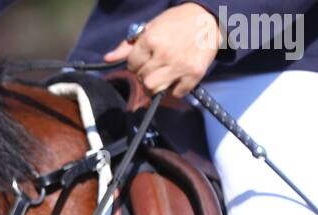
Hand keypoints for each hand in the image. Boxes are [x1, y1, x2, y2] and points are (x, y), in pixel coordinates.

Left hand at [103, 3, 220, 96]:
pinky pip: (176, 93)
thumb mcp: (151, 26)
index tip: (144, 59)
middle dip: (145, 74)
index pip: (132, 65)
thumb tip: (108, 59)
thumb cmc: (177, 22)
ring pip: (155, 89)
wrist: (208, 18)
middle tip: (154, 65)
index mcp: (152, 39)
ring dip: (157, 84)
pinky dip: (175, 88)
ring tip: (163, 74)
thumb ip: (129, 45)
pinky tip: (177, 76)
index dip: (136, 63)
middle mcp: (164, 54)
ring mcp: (179, 66)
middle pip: (142, 79)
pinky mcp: (193, 75)